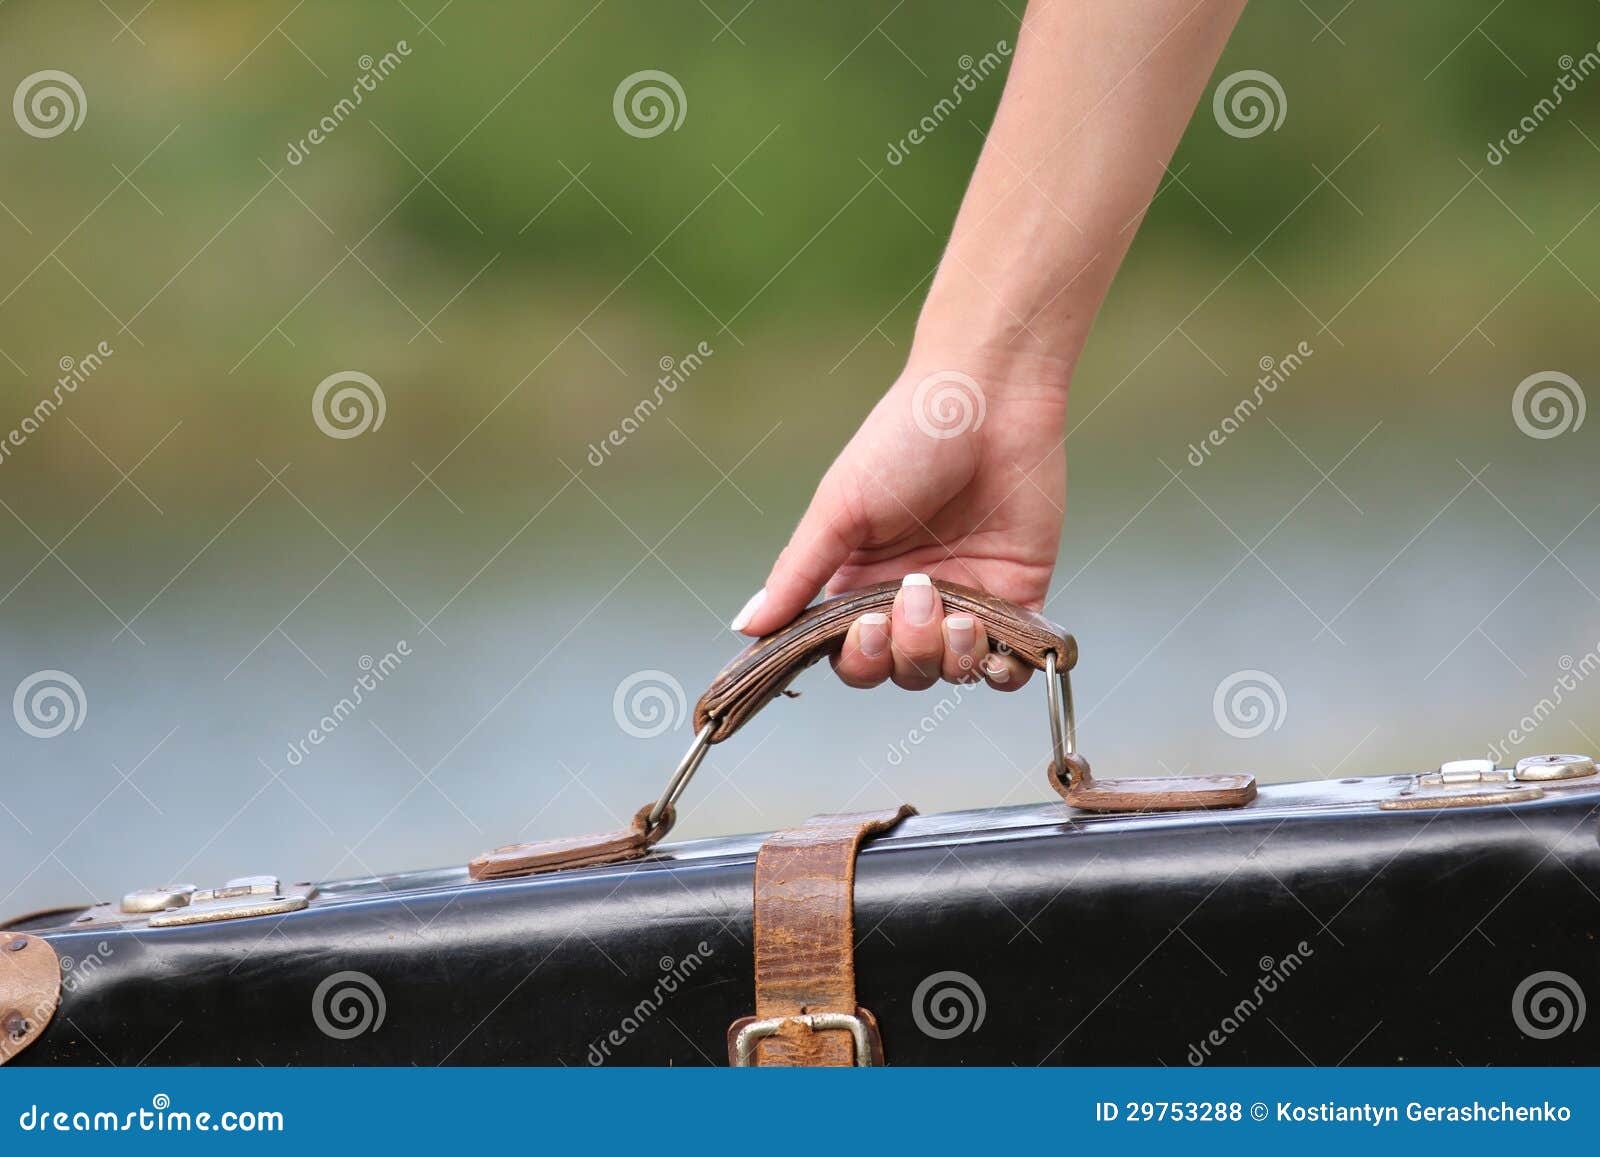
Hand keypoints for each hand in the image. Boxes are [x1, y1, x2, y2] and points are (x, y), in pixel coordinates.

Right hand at [730, 350, 1069, 690]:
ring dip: (949, 653)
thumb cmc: (906, 438)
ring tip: (956, 605)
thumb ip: (797, 573)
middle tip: (917, 592)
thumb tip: (746, 625)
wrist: (990, 399)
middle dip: (906, 650)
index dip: (857, 657)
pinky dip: (1001, 671)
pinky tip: (992, 644)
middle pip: (898, 670)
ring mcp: (967, 599)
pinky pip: (1008, 666)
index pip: (848, 654)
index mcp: (860, 579)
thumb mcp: (840, 507)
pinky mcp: (1018, 597)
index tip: (865, 626)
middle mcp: (911, 597)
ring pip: (951, 672)